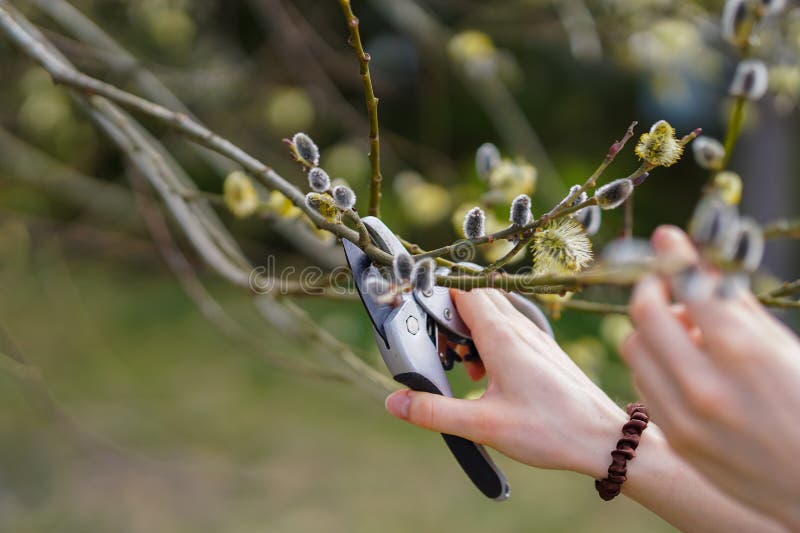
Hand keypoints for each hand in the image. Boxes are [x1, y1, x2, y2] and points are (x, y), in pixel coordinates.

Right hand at [385, 288, 626, 477]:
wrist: (604, 439)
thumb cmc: (550, 430)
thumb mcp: (484, 425)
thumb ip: (435, 412)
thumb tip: (395, 402)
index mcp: (501, 335)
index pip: (462, 289)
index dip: (436, 294)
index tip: (420, 315)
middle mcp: (518, 327)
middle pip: (476, 296)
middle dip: (450, 314)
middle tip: (441, 348)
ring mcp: (534, 336)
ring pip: (493, 312)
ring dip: (471, 330)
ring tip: (466, 369)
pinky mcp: (543, 350)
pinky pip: (509, 329)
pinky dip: (490, 341)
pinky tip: (489, 377)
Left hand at [622, 226, 799, 529]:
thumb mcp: (787, 347)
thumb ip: (738, 304)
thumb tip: (695, 260)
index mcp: (743, 353)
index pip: (686, 286)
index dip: (674, 255)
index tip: (668, 239)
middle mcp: (704, 385)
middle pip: (644, 313)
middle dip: (652, 287)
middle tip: (667, 283)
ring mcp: (683, 418)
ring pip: (634, 348)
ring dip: (650, 329)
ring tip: (685, 332)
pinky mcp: (674, 439)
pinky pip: (643, 384)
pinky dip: (655, 365)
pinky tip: (685, 367)